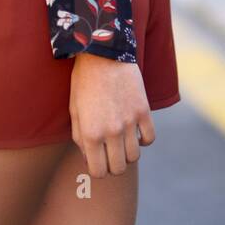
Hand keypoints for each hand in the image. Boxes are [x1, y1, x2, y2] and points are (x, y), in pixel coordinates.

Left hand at [69, 53, 154, 177]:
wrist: (102, 52)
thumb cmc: (84, 81)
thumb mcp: (74, 110)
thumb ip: (80, 138)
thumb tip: (90, 159)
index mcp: (90, 134)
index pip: (98, 172)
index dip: (97, 170)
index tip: (98, 161)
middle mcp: (111, 132)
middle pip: (118, 169)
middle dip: (113, 165)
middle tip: (110, 152)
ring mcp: (129, 122)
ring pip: (134, 157)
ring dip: (128, 152)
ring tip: (121, 140)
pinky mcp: (143, 110)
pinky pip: (149, 138)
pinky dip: (143, 139)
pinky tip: (135, 131)